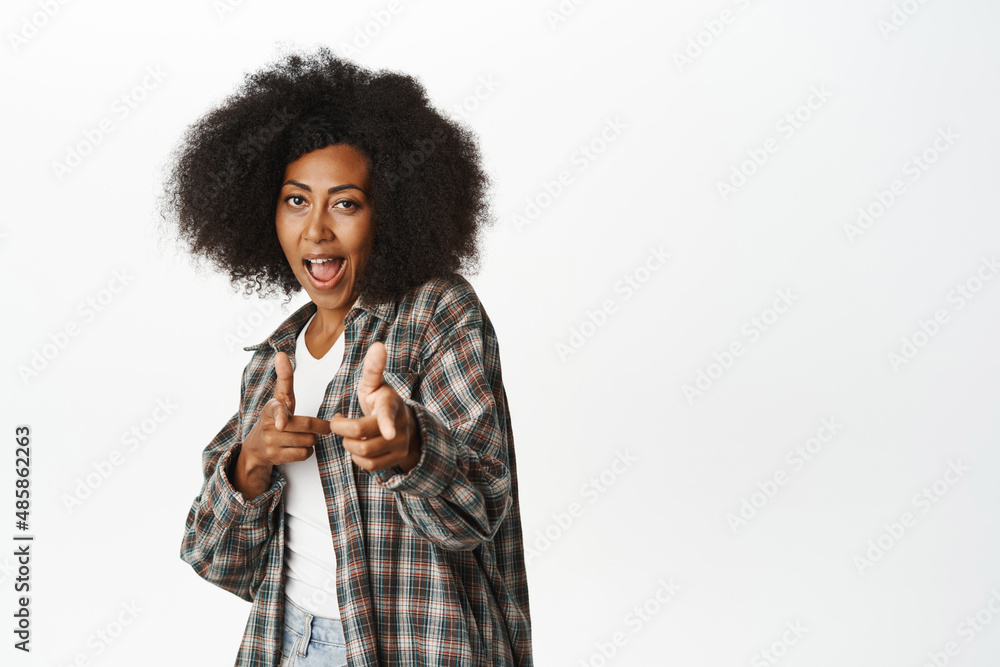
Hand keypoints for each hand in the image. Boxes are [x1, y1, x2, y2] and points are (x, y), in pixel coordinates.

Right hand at [235, 351, 329, 498]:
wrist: (256, 448)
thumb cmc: (274, 418)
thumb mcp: (279, 398)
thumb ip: (284, 377)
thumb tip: (281, 353)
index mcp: (271, 408)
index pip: (276, 410)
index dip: (280, 416)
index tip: (281, 423)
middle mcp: (269, 425)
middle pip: (306, 427)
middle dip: (319, 427)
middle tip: (326, 427)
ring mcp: (271, 443)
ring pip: (307, 441)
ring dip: (312, 440)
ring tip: (304, 436)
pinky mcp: (276, 457)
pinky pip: (303, 454)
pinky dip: (307, 451)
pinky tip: (299, 447)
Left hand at [329, 341, 420, 473]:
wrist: (402, 423)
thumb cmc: (381, 401)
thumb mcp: (374, 384)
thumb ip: (373, 368)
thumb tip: (378, 346)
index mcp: (391, 404)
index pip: (387, 413)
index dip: (387, 423)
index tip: (389, 433)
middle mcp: (399, 425)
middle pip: (362, 434)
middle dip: (341, 429)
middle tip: (337, 421)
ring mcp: (400, 444)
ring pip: (364, 452)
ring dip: (348, 444)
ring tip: (348, 434)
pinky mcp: (396, 458)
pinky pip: (370, 466)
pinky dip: (357, 457)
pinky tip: (357, 446)